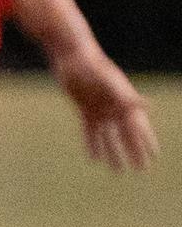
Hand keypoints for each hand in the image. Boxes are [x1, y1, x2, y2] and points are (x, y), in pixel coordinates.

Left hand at [52, 46, 158, 171]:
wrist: (71, 55)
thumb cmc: (92, 64)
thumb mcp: (108, 81)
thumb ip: (126, 95)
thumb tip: (147, 105)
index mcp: (124, 101)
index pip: (138, 126)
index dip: (146, 141)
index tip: (155, 156)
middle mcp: (114, 107)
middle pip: (126, 135)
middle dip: (134, 152)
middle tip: (142, 170)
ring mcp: (100, 109)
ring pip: (108, 137)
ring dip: (113, 153)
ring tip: (118, 171)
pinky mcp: (84, 109)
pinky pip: (89, 131)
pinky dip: (92, 144)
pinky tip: (94, 158)